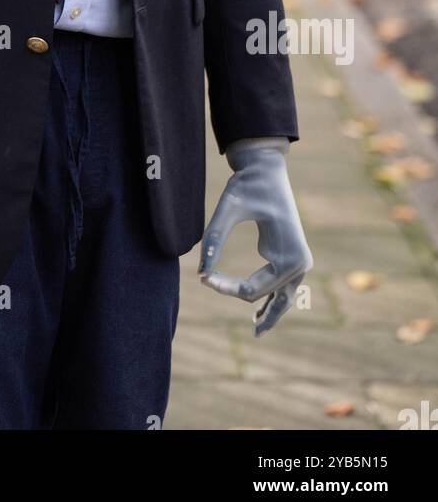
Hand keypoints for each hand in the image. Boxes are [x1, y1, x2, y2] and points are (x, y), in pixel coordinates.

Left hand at [198, 138, 312, 335]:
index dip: (224, 288)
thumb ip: (214, 239)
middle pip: (265, 295)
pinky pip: (285, 287)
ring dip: (269, 313)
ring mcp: (301, 262)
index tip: (202, 276)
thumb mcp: (228, 209)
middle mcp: (300, 264)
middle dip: (237, 293)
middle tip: (208, 284)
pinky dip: (274, 300)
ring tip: (256, 333)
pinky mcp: (294, 256)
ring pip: (284, 298)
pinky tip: (261, 313)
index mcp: (288, 258)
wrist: (266, 168)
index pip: (251, 290)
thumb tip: (201, 272)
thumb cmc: (248, 186)